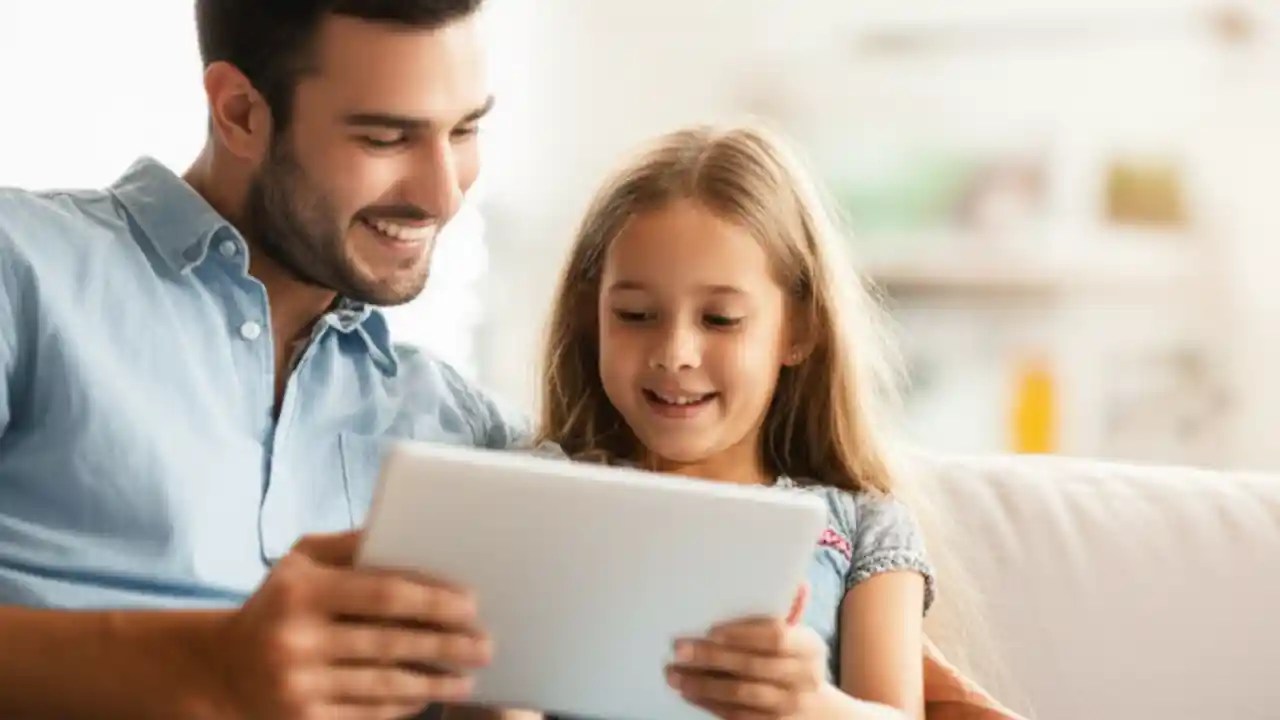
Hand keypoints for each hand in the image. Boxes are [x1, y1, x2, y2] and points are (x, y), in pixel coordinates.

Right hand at [209, 531, 491, 719]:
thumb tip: (407, 527)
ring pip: (386, 683)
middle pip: (393, 641)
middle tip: (485, 643)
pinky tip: (429, 695)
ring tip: (469, 676)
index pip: (384, 593)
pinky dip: (404, 703)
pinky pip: (368, 712)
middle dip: (447, 643)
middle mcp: (296, 640)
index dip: (434, 599)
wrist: (218, 673)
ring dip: (435, 681)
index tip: (472, 604)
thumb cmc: (275, 606)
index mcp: (300, 592)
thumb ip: (350, 545)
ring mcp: (298, 686)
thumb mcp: (299, 564)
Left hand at [667, 586, 827, 719]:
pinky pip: (737, 716)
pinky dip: (710, 704)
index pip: (776, 637)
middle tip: (680, 649)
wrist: (818, 710)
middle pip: (753, 666)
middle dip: (712, 657)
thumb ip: (786, 612)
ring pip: (742, 695)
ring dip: (704, 684)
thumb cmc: (795, 661)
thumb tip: (794, 581)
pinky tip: (690, 693)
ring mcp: (789, 706)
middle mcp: (803, 677)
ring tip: (674, 674)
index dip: (742, 633)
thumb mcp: (798, 637)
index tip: (711, 631)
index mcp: (809, 647)